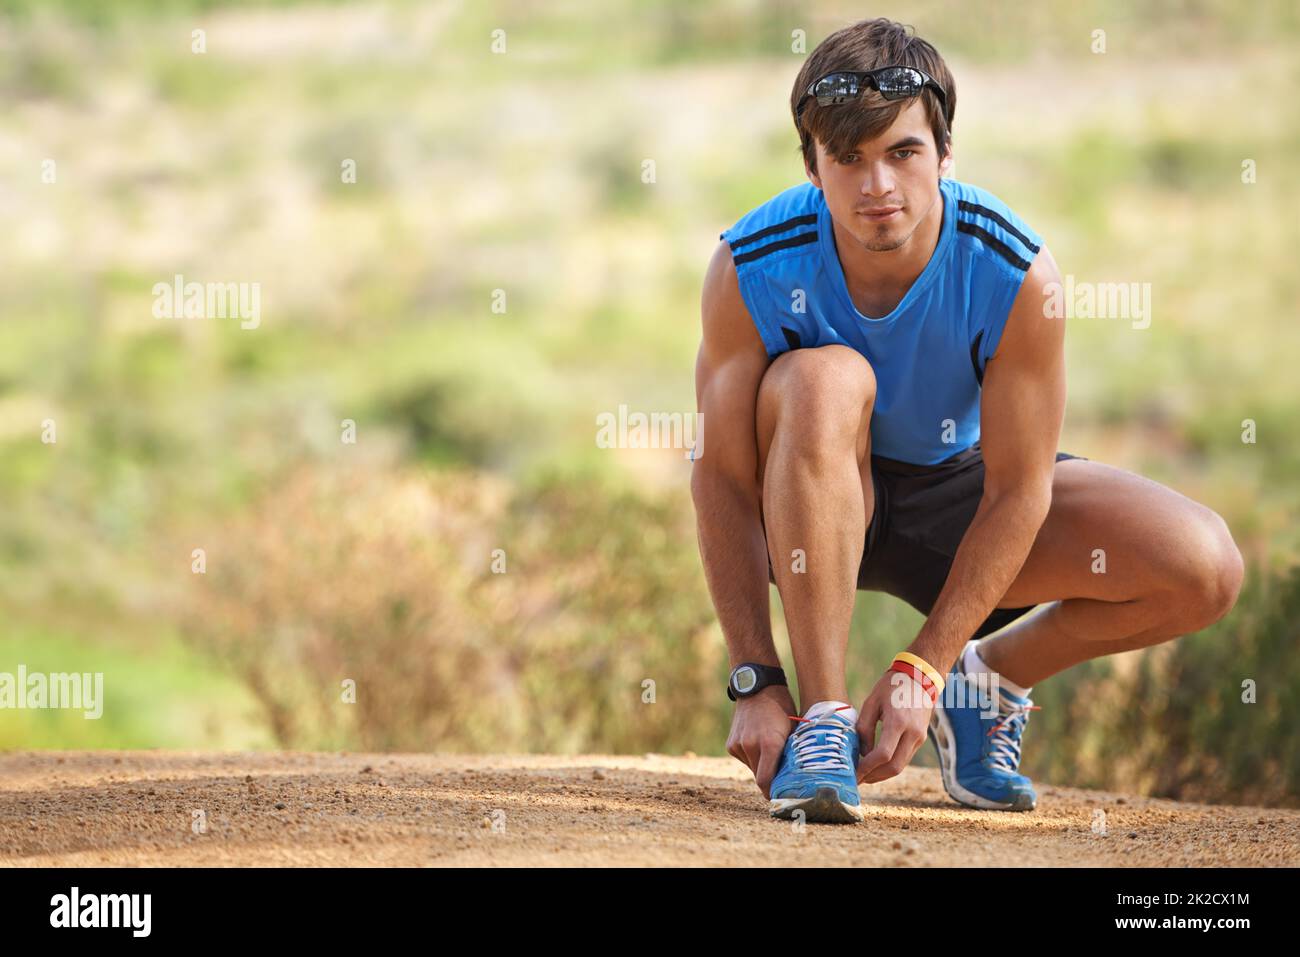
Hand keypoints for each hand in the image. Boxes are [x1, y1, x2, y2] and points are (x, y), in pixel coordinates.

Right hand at [725, 683, 796, 797]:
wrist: (757, 688)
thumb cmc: (783, 708)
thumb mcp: (793, 730)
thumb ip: (792, 754)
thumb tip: (796, 778)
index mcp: (769, 744)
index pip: (766, 782)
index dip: (773, 793)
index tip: (781, 797)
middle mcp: (750, 746)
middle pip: (760, 777)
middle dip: (771, 779)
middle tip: (783, 776)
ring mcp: (738, 745)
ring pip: (752, 769)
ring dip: (761, 767)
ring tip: (771, 753)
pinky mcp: (731, 744)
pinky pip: (744, 759)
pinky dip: (752, 758)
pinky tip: (759, 744)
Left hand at [856, 669, 934, 784]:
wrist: (920, 677)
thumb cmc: (892, 686)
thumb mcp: (872, 702)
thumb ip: (864, 727)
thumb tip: (861, 752)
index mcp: (898, 722)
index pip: (883, 755)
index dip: (867, 768)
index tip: (854, 773)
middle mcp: (912, 733)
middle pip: (894, 767)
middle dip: (874, 777)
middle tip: (858, 780)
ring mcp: (919, 738)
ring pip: (900, 766)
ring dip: (882, 774)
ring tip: (864, 775)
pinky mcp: (920, 739)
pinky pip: (904, 758)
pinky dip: (890, 765)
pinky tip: (876, 765)